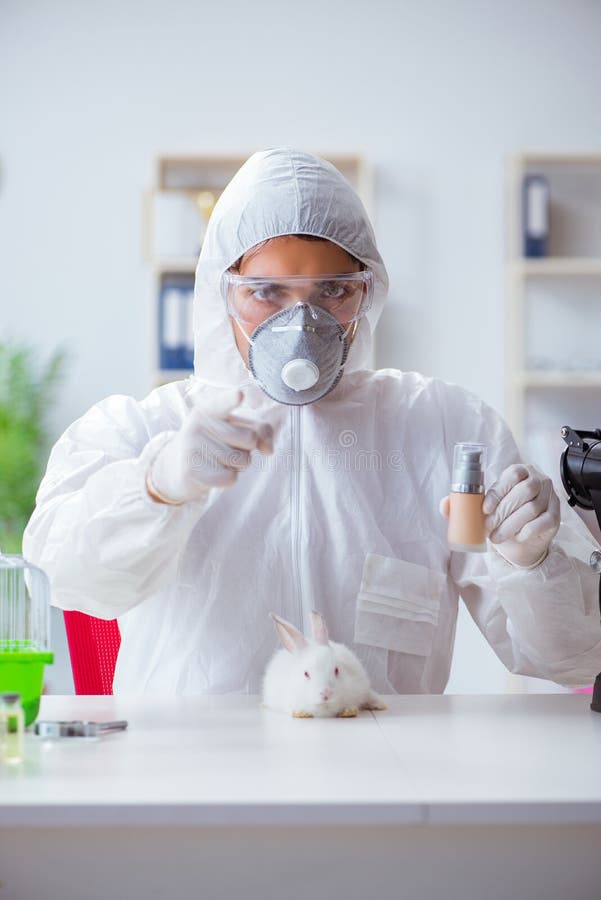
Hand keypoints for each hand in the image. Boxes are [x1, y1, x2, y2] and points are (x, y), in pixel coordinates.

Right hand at [147, 389, 272, 503]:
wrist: (178, 467)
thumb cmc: (213, 444)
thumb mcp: (233, 429)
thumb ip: (260, 430)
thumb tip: (268, 449)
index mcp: (209, 409)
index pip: (223, 403)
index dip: (232, 399)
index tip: (239, 394)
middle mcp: (198, 424)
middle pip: (249, 438)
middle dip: (247, 450)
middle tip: (227, 449)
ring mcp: (192, 446)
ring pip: (242, 461)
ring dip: (237, 466)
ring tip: (218, 460)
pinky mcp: (191, 470)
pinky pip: (230, 477)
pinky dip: (228, 478)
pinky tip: (212, 472)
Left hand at [439, 463, 559, 566]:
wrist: (519, 538)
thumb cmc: (500, 515)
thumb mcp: (482, 508)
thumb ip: (463, 504)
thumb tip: (444, 505)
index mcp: (519, 471)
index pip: (512, 475)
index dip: (497, 492)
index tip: (484, 510)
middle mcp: (538, 480)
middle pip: (524, 492)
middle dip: (503, 512)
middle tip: (488, 528)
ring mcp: (550, 498)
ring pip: (533, 508)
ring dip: (511, 525)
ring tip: (496, 538)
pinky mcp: (556, 516)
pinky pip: (544, 521)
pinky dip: (528, 530)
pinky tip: (517, 537)